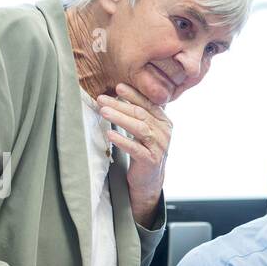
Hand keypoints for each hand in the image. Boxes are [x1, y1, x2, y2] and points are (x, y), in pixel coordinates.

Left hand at [97, 83, 172, 224]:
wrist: (149, 179)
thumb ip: (140, 112)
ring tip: (103, 112)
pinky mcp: (151, 160)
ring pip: (139, 128)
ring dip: (120, 118)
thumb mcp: (145, 129)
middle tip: (102, 99)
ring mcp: (159, 147)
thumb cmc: (144, 150)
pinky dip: (122, 140)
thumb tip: (120, 90)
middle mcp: (164, 132)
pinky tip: (110, 134)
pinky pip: (135, 148)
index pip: (148, 103)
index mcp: (164, 121)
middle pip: (140, 114)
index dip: (133, 94)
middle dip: (119, 105)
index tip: (118, 87)